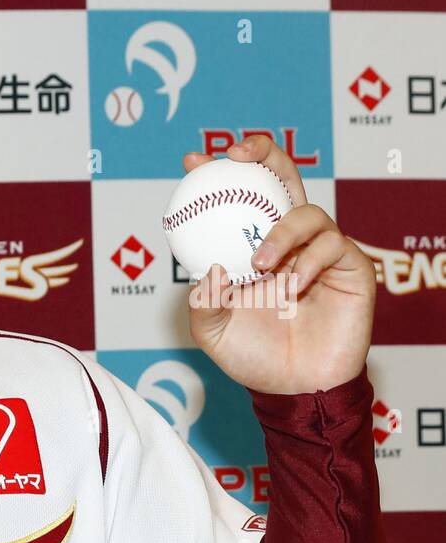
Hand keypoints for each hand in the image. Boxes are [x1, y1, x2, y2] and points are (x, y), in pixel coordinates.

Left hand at [182, 135, 376, 393]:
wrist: (294, 388)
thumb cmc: (253, 356)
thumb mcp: (211, 331)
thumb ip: (203, 301)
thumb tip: (207, 269)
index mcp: (249, 246)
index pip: (237, 197)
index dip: (219, 173)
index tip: (192, 162)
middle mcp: (286, 241)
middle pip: (281, 179)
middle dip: (262, 154)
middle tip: (236, 155)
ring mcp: (319, 251)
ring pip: (307, 211)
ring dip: (281, 230)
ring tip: (261, 263)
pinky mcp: (350, 267)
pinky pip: (333, 246)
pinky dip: (309, 261)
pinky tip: (292, 286)